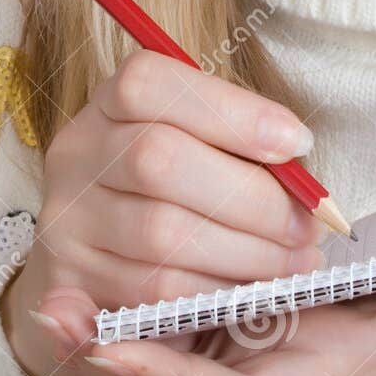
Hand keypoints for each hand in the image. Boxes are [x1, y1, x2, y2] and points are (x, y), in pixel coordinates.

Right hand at [0, 50, 322, 375]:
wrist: (100, 262)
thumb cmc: (174, 190)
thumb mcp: (197, 146)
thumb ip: (237, 144)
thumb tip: (299, 164)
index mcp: (109, 104)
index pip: (151, 84)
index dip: (231, 110)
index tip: (298, 143)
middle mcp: (77, 154)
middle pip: (158, 158)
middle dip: (251, 197)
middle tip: (307, 225)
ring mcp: (68, 219)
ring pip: (161, 232)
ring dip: (246, 252)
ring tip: (295, 262)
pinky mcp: (74, 281)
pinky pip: (154, 289)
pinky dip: (216, 291)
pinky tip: (252, 290)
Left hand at [32, 209, 375, 375]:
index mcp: (311, 373)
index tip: (117, 348)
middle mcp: (261, 373)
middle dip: (124, 361)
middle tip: (66, 318)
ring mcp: (228, 354)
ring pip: (151, 370)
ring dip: (95, 346)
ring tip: (44, 311)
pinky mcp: (204, 324)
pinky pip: (143, 339)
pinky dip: (101, 326)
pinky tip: (57, 299)